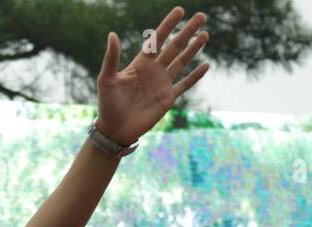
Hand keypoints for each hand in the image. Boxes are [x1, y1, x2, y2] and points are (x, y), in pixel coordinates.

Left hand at [95, 7, 209, 147]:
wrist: (115, 130)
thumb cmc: (107, 104)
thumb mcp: (106, 79)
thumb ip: (111, 58)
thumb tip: (112, 34)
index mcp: (140, 63)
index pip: (157, 39)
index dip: (168, 25)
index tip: (180, 11)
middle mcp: (154, 70)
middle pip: (175, 46)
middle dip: (187, 31)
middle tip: (201, 16)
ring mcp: (162, 84)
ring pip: (182, 62)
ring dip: (194, 49)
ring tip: (205, 34)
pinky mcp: (168, 99)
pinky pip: (185, 85)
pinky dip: (195, 76)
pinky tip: (206, 65)